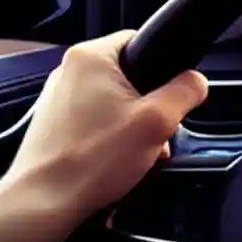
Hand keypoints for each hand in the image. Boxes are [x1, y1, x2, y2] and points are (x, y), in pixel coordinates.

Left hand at [3, 30, 207, 224]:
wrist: (44, 201)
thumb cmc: (95, 158)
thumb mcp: (157, 121)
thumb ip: (185, 92)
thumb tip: (197, 81)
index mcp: (91, 57)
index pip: (139, 40)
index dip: (164, 66)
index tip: (173, 95)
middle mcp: (68, 71)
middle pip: (128, 76)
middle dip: (150, 105)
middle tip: (159, 133)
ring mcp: (56, 98)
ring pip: (113, 101)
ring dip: (133, 124)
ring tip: (138, 153)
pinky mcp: (52, 124)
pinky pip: (94, 120)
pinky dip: (110, 136)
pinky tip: (116, 161)